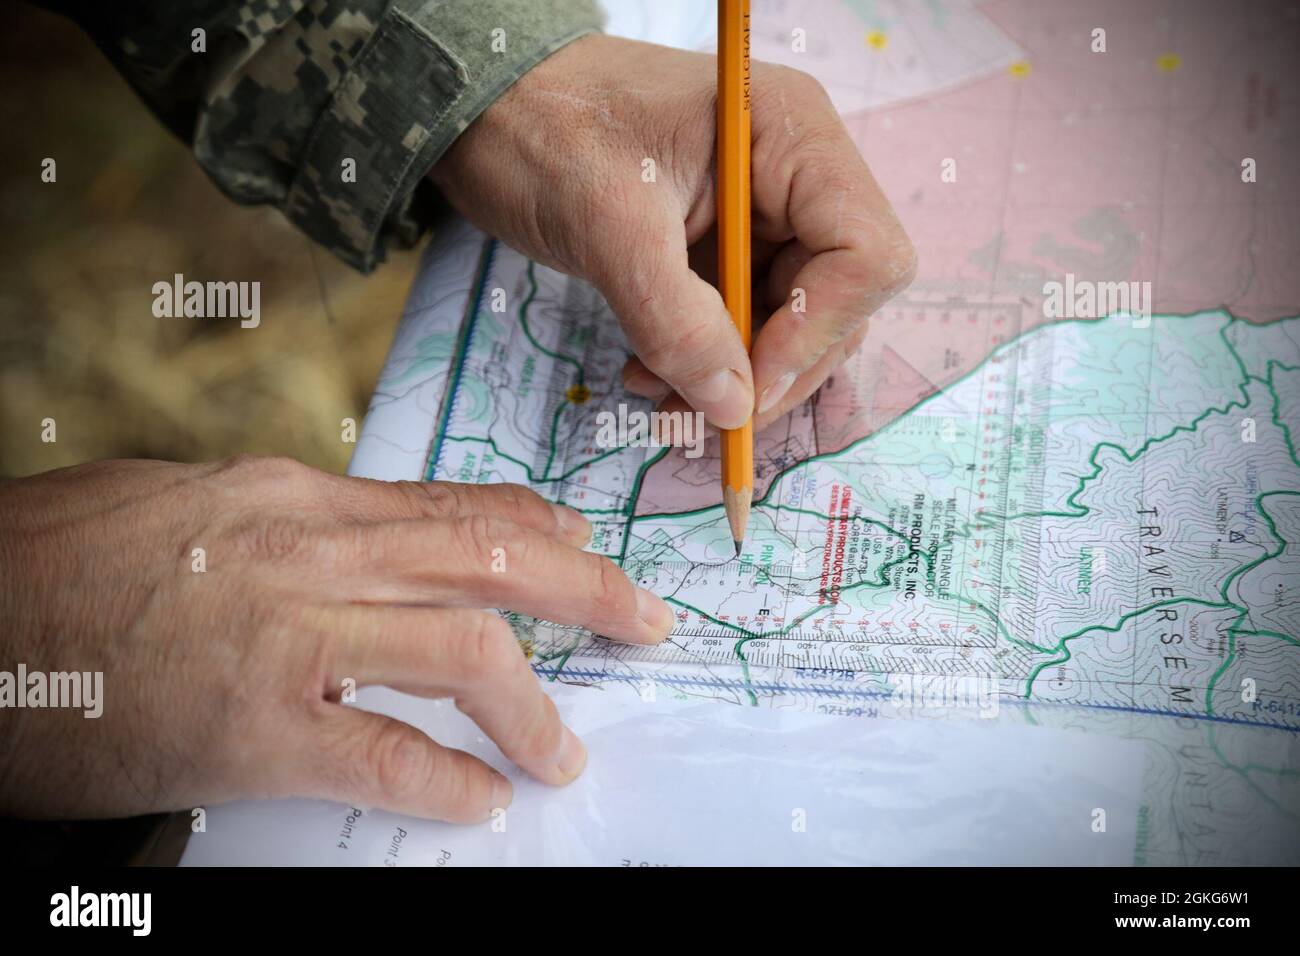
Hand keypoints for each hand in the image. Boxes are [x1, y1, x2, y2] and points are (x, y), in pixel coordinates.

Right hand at [0, 457, 673, 822]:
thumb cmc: (66, 566)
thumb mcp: (192, 508)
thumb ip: (293, 528)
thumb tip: (373, 546)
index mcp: (298, 500)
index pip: (454, 506)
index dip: (538, 528)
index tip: (586, 548)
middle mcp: (310, 550)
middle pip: (490, 558)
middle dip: (586, 590)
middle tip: (643, 620)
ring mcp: (289, 633)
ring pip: (464, 647)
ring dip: (532, 705)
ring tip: (564, 750)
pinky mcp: (255, 725)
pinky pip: (387, 751)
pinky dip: (448, 778)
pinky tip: (478, 798)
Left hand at [430, 34, 915, 431]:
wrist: (485, 106)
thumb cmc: (541, 128)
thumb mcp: (605, 224)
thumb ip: (675, 321)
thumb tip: (734, 406)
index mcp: (791, 136)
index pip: (864, 254)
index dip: (816, 332)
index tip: (746, 388)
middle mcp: (795, 173)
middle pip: (836, 302)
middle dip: (771, 369)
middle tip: (701, 416)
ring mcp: (764, 212)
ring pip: (789, 324)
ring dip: (732, 377)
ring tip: (656, 396)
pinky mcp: (728, 244)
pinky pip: (743, 323)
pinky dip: (705, 362)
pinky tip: (649, 373)